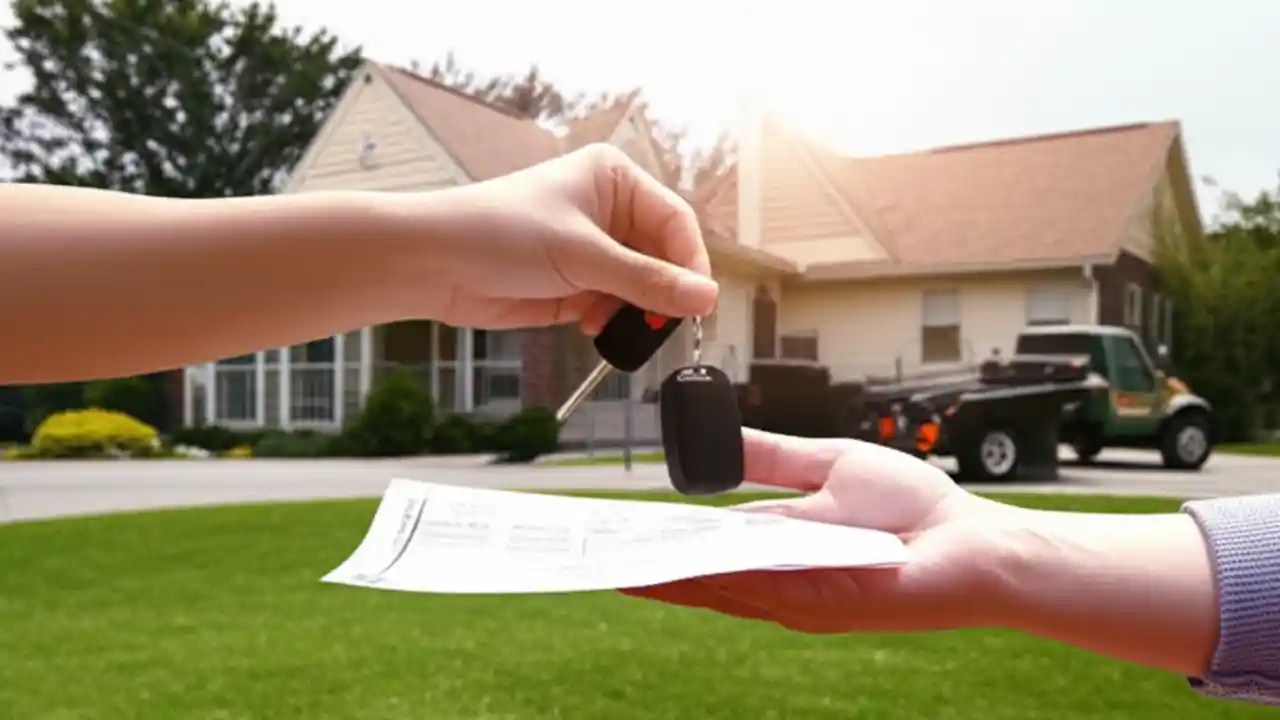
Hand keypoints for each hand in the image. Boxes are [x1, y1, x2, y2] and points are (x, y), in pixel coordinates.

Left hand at [394, 143, 718, 332]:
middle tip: (663, 323)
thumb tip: (706, 297)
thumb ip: (646, 280)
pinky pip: (614, 305)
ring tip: (624, 327)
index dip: (691, 263)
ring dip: (636, 310)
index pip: (676, 221)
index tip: (699, 302)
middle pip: (663, 256)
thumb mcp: (582, 255)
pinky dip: (610, 320)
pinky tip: (590, 325)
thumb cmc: (499, 233)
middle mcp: (609, 210)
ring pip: (641, 286)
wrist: (434, 263)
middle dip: (663, 291)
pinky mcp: (575, 283)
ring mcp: (592, 249)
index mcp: (615, 179)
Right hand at [622, 428, 1015, 632]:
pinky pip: (755, 591)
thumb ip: (769, 458)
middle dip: (644, 565)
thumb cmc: (911, 507)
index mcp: (775, 546)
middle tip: (587, 553)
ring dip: (664, 578)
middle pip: (697, 576)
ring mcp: (796, 597)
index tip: (608, 531)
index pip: (703, 548)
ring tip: (611, 563)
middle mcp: (778, 579)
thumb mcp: (825, 465)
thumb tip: (715, 443)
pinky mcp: (819, 605)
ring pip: (716, 589)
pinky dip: (711, 582)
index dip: (657, 541)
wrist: (971, 542)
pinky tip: (673, 570)